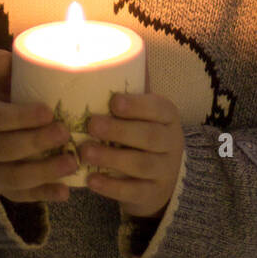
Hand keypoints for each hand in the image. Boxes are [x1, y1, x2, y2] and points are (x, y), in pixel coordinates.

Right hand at [0, 49, 77, 203]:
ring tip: (73, 162)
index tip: (49, 111)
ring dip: (44, 172)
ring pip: (13, 178)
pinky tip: (65, 191)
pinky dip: (44, 195)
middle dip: (36, 143)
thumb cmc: (6, 99)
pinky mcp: (2, 191)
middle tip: (66, 133)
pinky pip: (21, 197)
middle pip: (5, 149)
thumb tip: (5, 56)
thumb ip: (0, 67)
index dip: (20, 117)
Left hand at [79, 92, 183, 218]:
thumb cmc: (142, 135)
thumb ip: (127, 96)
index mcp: (168, 117)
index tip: (114, 102)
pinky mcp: (153, 193)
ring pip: (141, 164)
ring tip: (85, 152)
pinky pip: (134, 191)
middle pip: (149, 136)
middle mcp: (171, 143)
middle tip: (91, 125)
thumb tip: (103, 63)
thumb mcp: (143, 115)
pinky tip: (91, 180)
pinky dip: (111, 187)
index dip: (137, 105)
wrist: (163, 177)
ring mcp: (165, 170)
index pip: (158, 108)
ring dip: (111, 157)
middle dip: (119, 130)